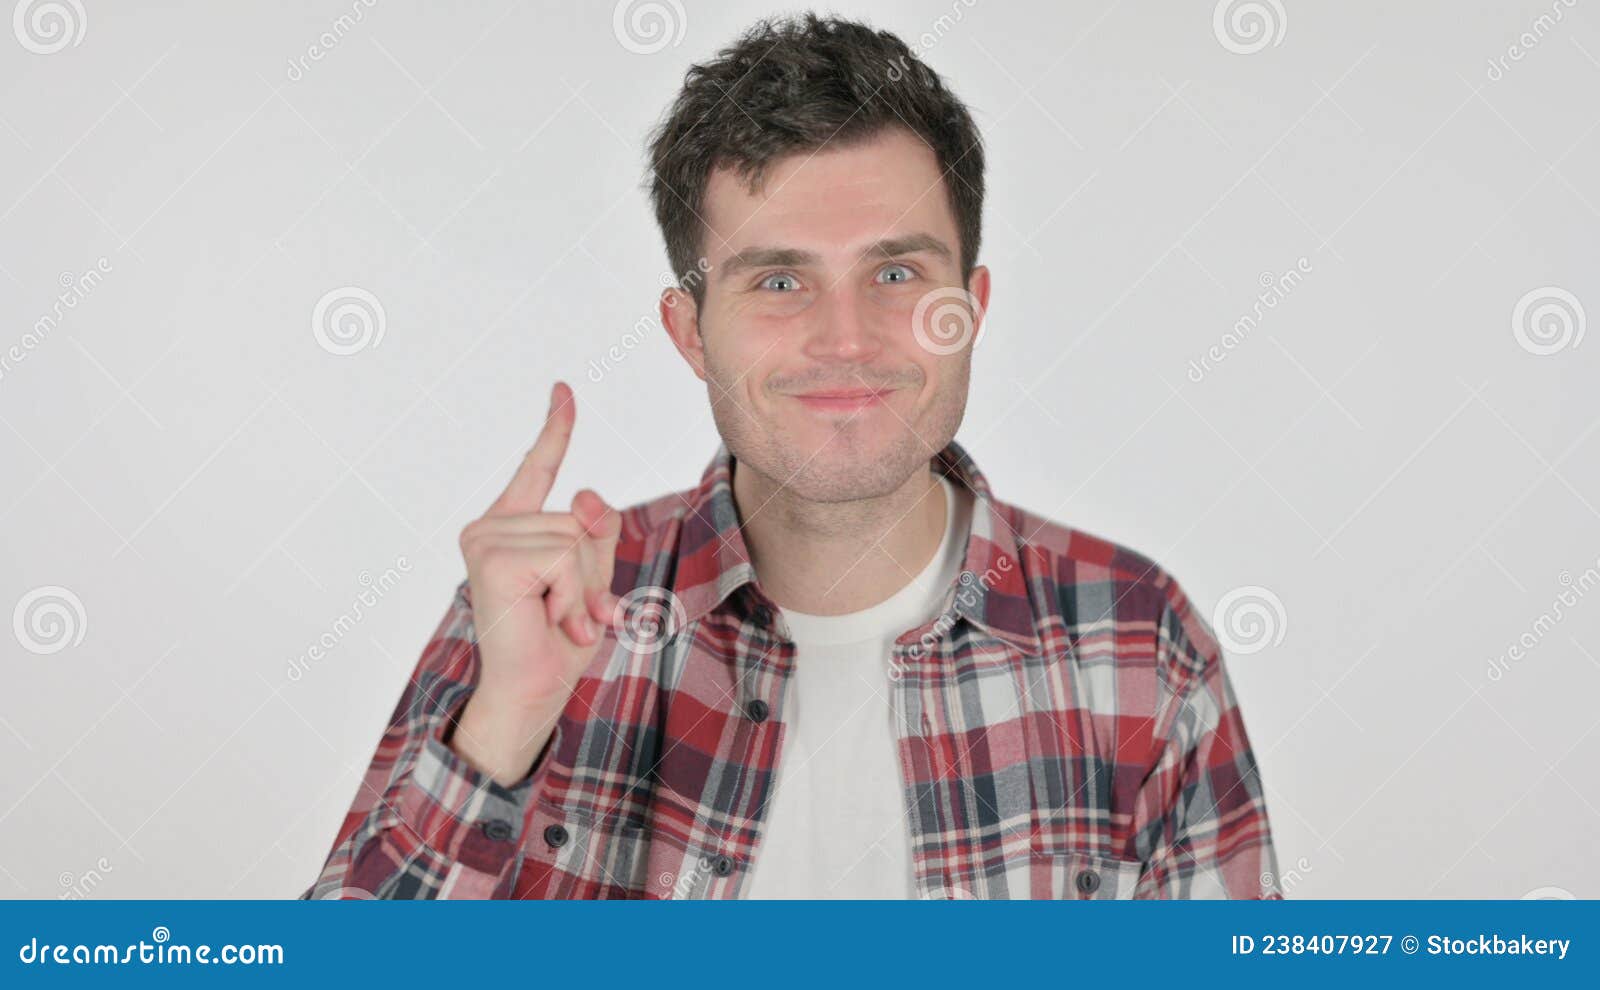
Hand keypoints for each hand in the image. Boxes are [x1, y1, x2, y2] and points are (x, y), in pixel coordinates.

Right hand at [451, 381, 621, 784]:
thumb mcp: (591, 577)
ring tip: (560, 617)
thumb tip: (589, 495)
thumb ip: (597, 532)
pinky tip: (550, 619)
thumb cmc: (556, 641)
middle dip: (592, 568)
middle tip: (572, 611)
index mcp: (511, 528)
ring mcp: (486, 539)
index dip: (555, 428)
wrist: (532, 691)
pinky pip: (563, 556)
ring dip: (582, 586)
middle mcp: (490, 527)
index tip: (563, 390)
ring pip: (574, 536)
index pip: (538, 468)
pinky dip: (571, 593)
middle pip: (579, 515)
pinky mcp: (492, 557)